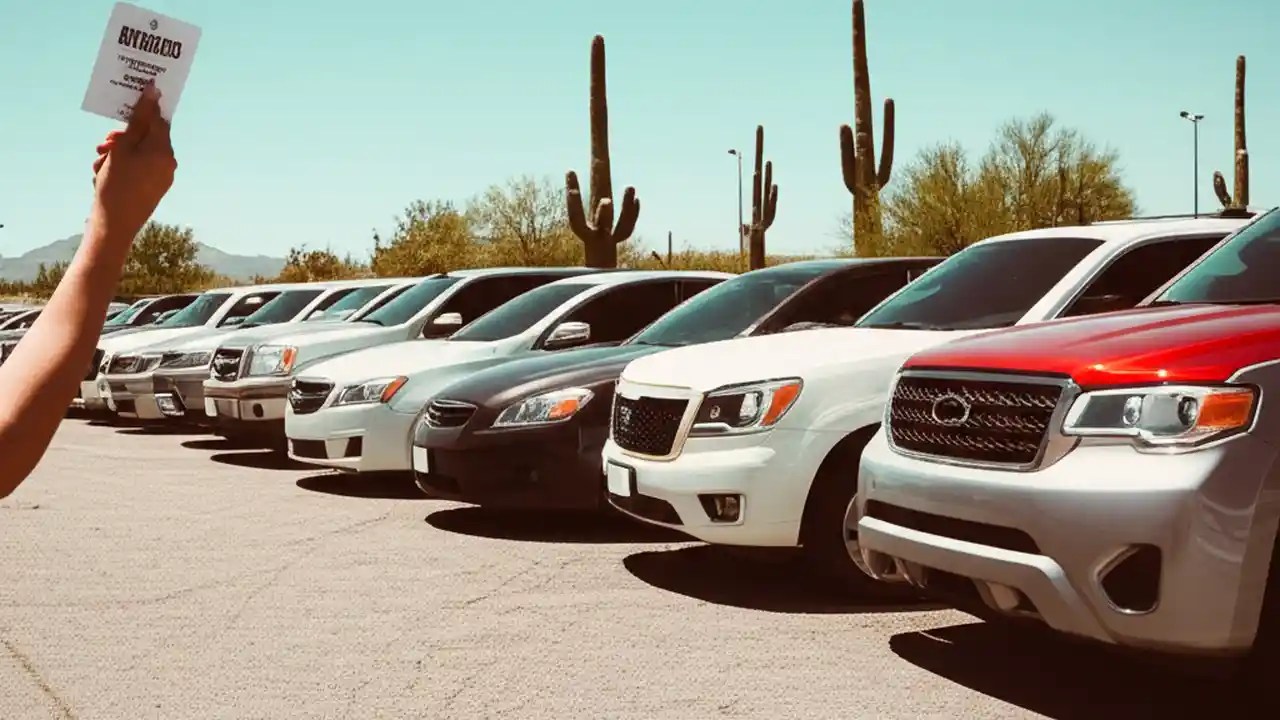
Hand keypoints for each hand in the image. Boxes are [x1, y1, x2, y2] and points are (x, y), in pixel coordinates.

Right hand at [90, 83, 176, 241]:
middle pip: (146, 137)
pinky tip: (103, 175)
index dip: (142, 110)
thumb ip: (138, 119)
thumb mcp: (122, 147)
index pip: (158, 120)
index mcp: (164, 151)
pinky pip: (139, 168)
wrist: (114, 226)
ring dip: (117, 153)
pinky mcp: (155, 188)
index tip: (129, 102)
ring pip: (138, 153)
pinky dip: (122, 166)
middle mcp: (169, 163)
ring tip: (99, 165)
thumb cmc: (116, 183)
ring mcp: (163, 177)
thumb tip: (154, 93)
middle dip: (122, 138)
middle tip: (103, 145)